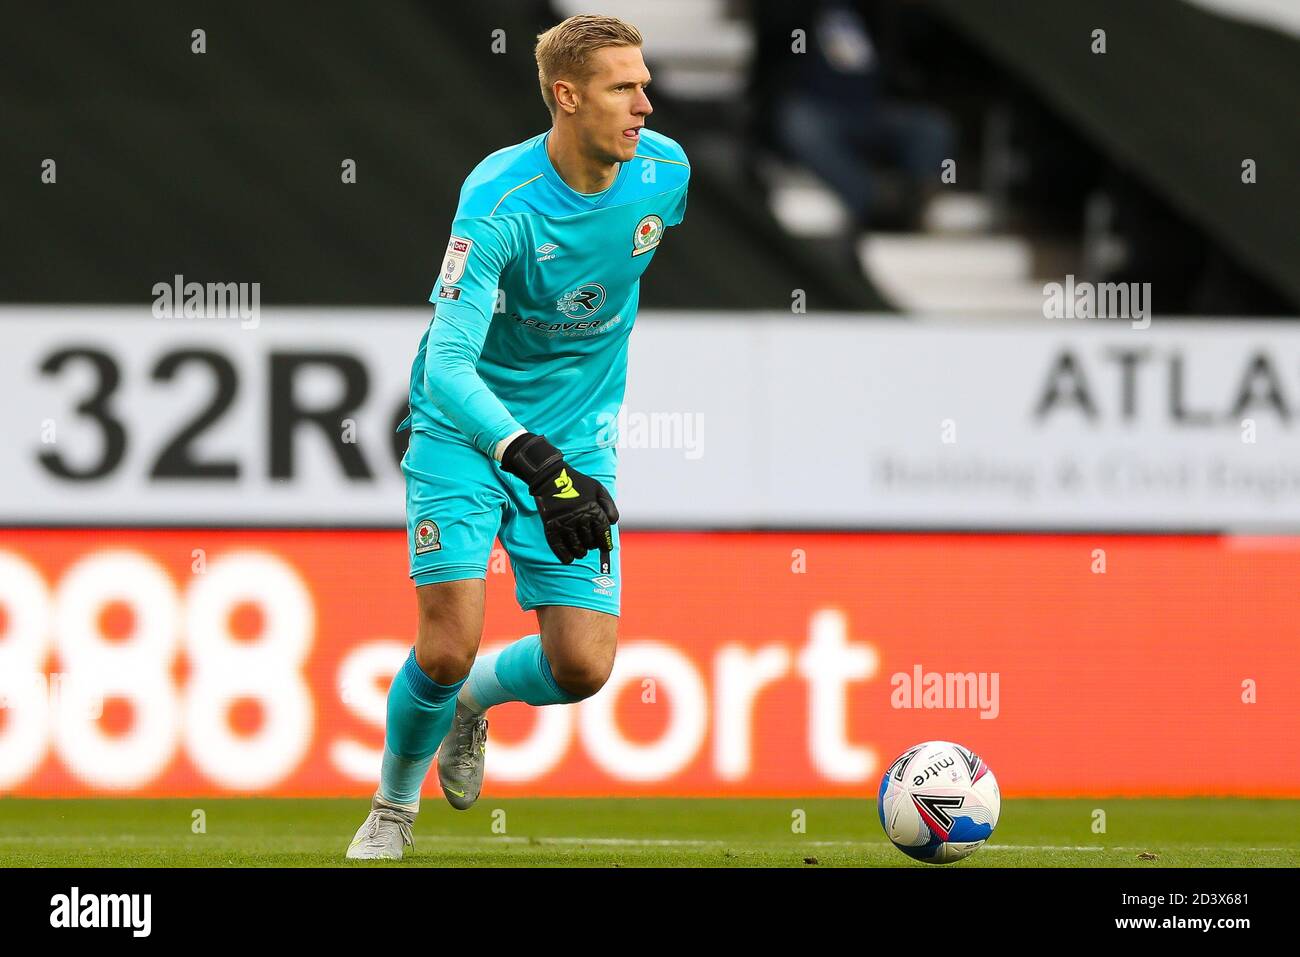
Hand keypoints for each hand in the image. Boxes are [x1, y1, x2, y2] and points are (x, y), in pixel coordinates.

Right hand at [499, 433, 618, 563]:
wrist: (551, 478)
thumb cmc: (577, 483)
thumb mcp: (598, 488)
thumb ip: (609, 505)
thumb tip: (612, 523)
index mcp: (593, 509)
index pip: (603, 533)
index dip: (605, 542)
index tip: (605, 548)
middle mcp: (580, 518)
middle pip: (591, 542)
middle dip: (592, 545)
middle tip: (590, 544)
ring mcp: (565, 523)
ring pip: (577, 548)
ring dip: (581, 552)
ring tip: (581, 551)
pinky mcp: (551, 527)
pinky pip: (559, 548)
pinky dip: (565, 556)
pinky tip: (568, 559)